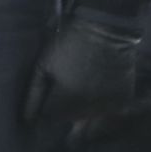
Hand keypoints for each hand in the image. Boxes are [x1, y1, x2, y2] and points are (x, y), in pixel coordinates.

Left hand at [22, 8, 140, 131]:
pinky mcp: (122, 100)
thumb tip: (27, 119)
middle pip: (70, 121)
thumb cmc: (69, 45)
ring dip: (84, 113)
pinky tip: (98, 94)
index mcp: (65, 100)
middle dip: (64, 113)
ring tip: (81, 94)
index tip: (45, 105)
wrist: (105, 30)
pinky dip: (103, 109)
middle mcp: (87, 108)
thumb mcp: (44, 65)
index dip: (45, 113)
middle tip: (65, 96)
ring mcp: (107, 106)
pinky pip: (110, 114)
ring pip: (90, 121)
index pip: (49, 119)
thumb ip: (34, 94)